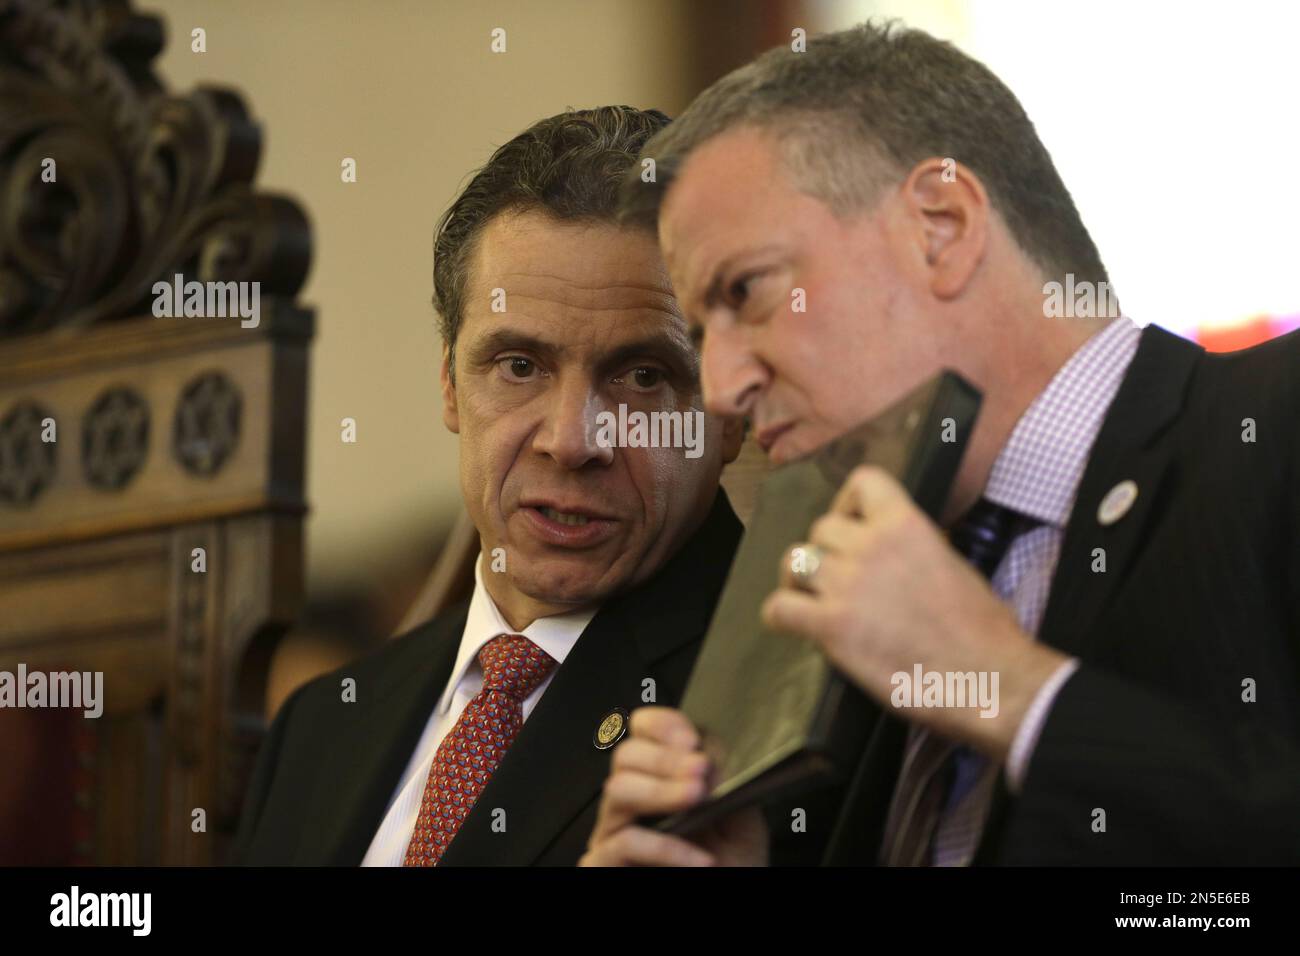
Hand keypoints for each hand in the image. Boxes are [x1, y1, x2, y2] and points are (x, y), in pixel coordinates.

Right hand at [579, 706, 768, 866]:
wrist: (730, 897)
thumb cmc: (731, 866)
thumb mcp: (742, 819)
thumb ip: (730, 784)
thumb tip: (713, 757)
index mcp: (660, 778)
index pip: (642, 731)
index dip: (661, 725)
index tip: (692, 739)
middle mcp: (631, 801)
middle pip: (625, 755)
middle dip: (665, 757)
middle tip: (701, 770)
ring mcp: (614, 833)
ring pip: (617, 790)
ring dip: (660, 790)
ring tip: (697, 798)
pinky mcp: (604, 863)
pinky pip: (625, 843)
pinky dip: (665, 847)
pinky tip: (699, 858)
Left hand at [761, 465, 1068, 759]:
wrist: (988, 676)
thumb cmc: (984, 628)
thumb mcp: (954, 563)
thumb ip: (916, 547)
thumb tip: (895, 553)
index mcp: (906, 524)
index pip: (862, 482)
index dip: (849, 504)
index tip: (854, 527)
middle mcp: (870, 546)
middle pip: (820, 529)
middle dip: (826, 551)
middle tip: (837, 578)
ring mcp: (846, 585)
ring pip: (795, 561)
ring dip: (800, 580)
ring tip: (811, 599)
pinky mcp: (831, 626)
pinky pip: (779, 607)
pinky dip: (780, 615)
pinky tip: (793, 624)